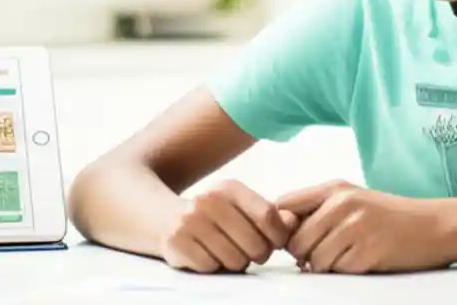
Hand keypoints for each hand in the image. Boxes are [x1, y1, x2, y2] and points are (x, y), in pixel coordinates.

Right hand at [161, 179, 298, 272]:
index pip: (268, 216)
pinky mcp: (178, 244)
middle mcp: (208, 201)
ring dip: (236, 262)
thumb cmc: (211, 214)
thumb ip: (270, 214)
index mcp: (228, 188)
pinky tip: (208, 254)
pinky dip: (214, 266)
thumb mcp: (238, 204)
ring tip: (227, 251)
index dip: (278, 235)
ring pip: (236, 260)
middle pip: (255, 244)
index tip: (275, 241)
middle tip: (250, 250)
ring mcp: (191, 223)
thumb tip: (294, 223)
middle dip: (258, 253)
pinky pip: (212, 268)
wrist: (161, 216)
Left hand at [276, 180, 447, 273]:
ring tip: (347, 255)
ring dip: (326, 266)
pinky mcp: (368, 251)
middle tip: (324, 253)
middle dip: (305, 254)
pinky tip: (362, 260)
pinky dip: (346, 271)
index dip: (282, 227)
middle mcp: (343, 204)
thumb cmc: (389, 216)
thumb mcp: (352, 199)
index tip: (293, 237)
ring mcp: (356, 227)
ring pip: (315, 260)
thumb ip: (318, 209)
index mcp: (335, 189)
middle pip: (296, 240)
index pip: (285, 205)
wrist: (433, 226)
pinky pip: (339, 271)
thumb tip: (282, 231)